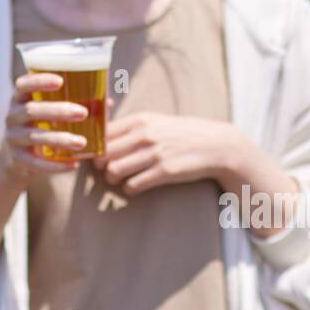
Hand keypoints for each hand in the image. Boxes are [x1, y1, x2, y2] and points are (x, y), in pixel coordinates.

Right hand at [0, 73, 91, 183]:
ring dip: (59, 139)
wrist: (15, 159)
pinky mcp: (17, 159)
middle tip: (83, 113)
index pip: (23, 84)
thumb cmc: (40, 127)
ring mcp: (13, 138)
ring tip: (82, 142)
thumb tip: (108, 102)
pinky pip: (36, 163)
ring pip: (35, 136)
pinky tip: (74, 165)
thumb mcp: (49, 114)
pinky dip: (55, 165)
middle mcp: (13, 116)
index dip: (39, 80)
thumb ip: (74, 105)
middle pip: (32, 110)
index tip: (60, 80)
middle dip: (58, 110)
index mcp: (20, 99)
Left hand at [95, 112, 237, 194]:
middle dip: (101, 166)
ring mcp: (154, 154)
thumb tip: (102, 138)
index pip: (102, 134)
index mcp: (139, 120)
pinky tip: (135, 186)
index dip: (95, 147)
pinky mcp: (164, 172)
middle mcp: (144, 135)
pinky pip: (132, 186)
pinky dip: (129, 189)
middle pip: (104, 155)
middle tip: (107, 169)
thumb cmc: (180, 134)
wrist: (214, 145)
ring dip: (113, 179)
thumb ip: (130, 128)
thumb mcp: (155, 121)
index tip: (98, 154)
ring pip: (114, 171)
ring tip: (120, 178)